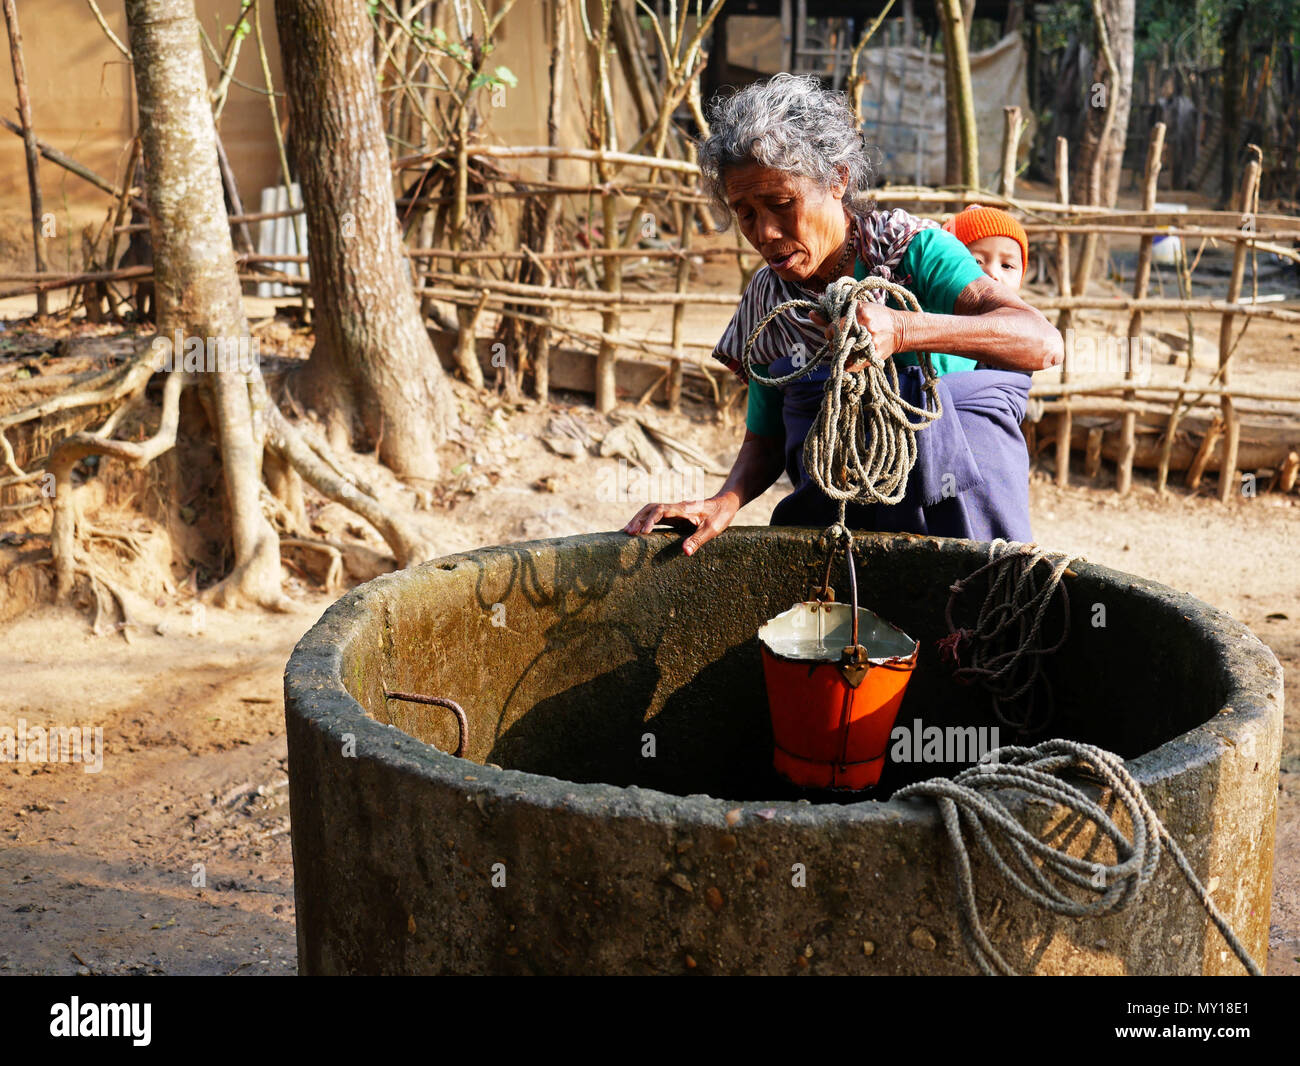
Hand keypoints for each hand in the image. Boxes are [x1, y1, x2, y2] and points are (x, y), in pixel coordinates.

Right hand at [622, 494, 739, 555]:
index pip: (661, 510)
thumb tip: (685, 552)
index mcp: (683, 509)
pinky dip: (645, 522)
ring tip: (626, 532)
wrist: (726, 503)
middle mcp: (676, 508)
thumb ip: (698, 539)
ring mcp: (674, 511)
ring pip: (651, 511)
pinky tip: (638, 532)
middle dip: (637, 519)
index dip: (650, 520)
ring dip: (638, 519)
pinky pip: (656, 517)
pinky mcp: (674, 516)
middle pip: (650, 508)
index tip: (643, 532)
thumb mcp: (713, 528)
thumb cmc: (720, 515)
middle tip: (627, 533)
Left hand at [810, 302, 905, 371]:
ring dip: (840, 353)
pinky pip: (851, 366)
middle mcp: (865, 328)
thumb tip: (811, 313)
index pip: (834, 328)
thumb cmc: (877, 315)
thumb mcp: (858, 308)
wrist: (900, 330)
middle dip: (834, 343)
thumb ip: (834, 312)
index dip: (829, 332)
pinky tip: (850, 357)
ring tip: (847, 348)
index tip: (832, 332)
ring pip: (842, 355)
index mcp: (861, 313)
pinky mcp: (872, 357)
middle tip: (840, 341)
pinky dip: (847, 364)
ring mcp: (870, 344)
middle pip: (836, 342)